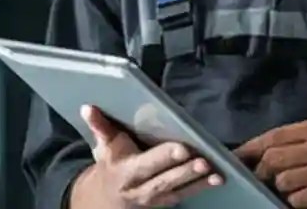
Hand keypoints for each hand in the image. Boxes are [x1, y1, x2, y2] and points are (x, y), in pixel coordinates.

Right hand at [71, 105, 222, 208]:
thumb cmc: (111, 162)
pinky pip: (185, 196)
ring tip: (216, 173)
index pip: (146, 163)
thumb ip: (99, 126)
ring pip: (177, 190)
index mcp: (125, 171)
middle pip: (164, 179)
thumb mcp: (103, 146)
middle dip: (184, 171)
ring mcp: (154, 198)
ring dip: (198, 182)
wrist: (108, 197)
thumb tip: (88, 107)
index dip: (164, 157)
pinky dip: (201, 188)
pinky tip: (218, 179)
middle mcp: (140, 188)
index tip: (182, 148)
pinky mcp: (166, 201)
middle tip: (204, 161)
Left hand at [234, 120, 306, 207]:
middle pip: (274, 159)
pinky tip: (300, 193)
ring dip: (279, 185)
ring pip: (283, 181)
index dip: (251, 148)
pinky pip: (298, 199)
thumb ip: (285, 138)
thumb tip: (248, 151)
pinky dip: (293, 198)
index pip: (274, 137)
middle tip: (261, 176)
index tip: (235, 158)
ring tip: (287, 183)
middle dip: (261, 170)